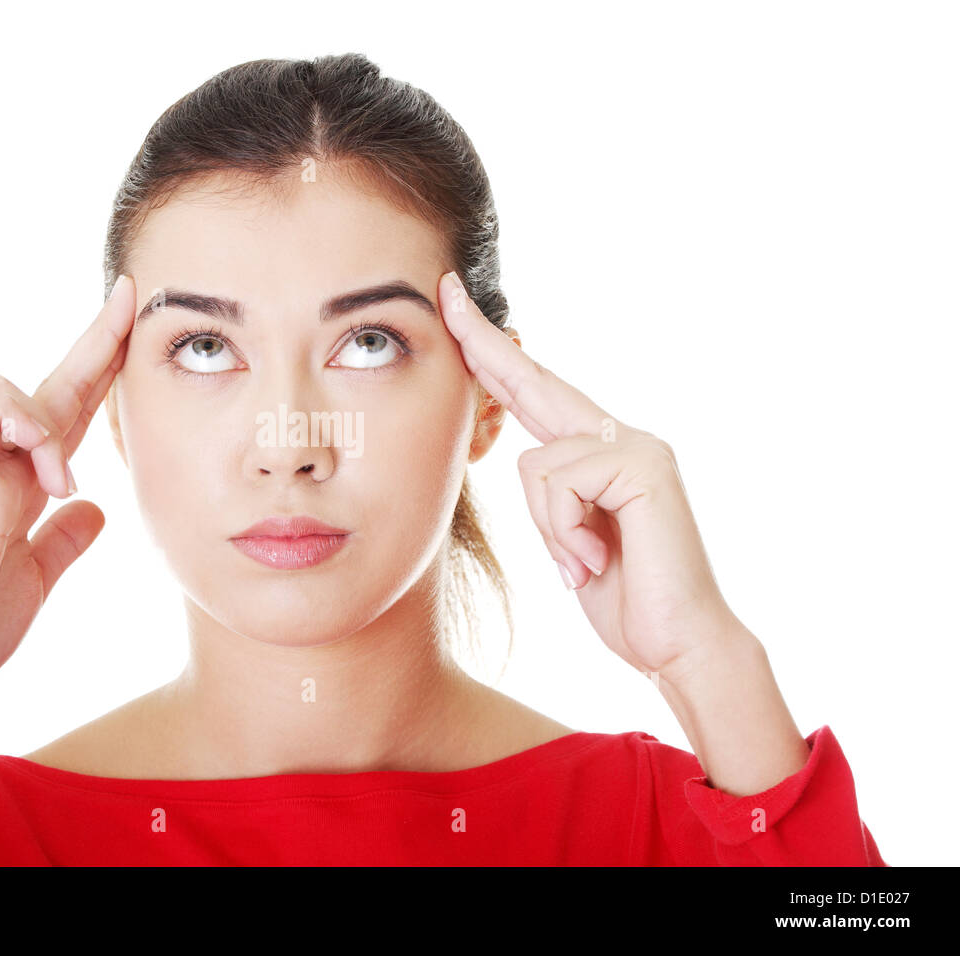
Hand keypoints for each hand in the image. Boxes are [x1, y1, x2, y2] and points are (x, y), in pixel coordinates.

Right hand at [0, 275, 136, 741]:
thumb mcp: (38, 577)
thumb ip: (63, 539)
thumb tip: (94, 506)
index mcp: (24, 488)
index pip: (68, 415)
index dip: (98, 371)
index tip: (129, 322)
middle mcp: (0, 471)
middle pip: (47, 388)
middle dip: (92, 343)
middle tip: (128, 295)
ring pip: (2, 391)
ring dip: (44, 420)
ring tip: (61, 482)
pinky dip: (15, 434)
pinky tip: (45, 480)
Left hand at [437, 271, 742, 682]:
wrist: (679, 644)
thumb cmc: (625, 598)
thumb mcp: (569, 539)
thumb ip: (553, 495)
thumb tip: (527, 459)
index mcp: (599, 454)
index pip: (535, 395)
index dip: (493, 356)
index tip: (456, 312)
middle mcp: (621, 438)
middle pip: (535, 382)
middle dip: (484, 343)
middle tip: (445, 292)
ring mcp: (637, 448)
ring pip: (536, 463)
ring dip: (548, 529)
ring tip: (584, 562)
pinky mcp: (643, 468)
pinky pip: (558, 483)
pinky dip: (563, 533)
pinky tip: (596, 561)